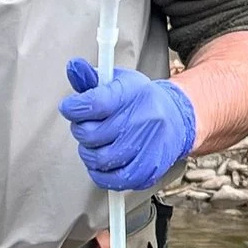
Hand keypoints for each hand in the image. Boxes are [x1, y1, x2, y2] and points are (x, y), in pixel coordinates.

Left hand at [61, 58, 197, 191]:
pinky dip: (100, 174)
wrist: (177, 119)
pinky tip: (103, 162)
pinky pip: (113, 180)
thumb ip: (91, 78)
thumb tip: (73, 67)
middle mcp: (142, 120)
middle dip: (81, 131)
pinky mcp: (148, 170)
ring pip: (99, 159)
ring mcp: (147, 147)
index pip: (92, 103)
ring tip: (95, 144)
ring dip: (89, 153)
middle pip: (91, 134)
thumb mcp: (118, 81)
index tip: (70, 108)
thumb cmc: (141, 100)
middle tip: (87, 126)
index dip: (73, 108)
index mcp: (132, 94)